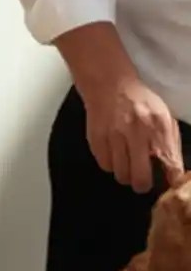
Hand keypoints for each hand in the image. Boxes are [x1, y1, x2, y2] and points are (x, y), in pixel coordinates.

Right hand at [78, 78, 183, 193]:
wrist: (109, 86)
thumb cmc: (141, 102)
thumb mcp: (164, 118)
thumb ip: (170, 143)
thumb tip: (173, 170)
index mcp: (160, 127)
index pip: (170, 163)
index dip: (171, 178)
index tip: (170, 182)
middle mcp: (137, 133)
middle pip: (140, 177)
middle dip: (143, 184)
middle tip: (142, 182)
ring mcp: (114, 137)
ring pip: (121, 174)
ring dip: (125, 174)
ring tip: (127, 165)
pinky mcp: (96, 139)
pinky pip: (105, 165)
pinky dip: (111, 164)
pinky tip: (114, 154)